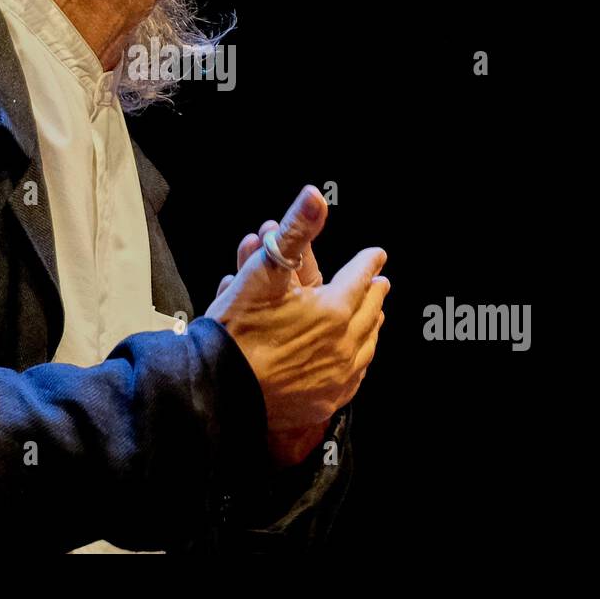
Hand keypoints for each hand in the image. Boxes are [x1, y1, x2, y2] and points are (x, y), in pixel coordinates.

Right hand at [205, 186, 388, 464]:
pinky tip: (356, 358)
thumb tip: (315, 196)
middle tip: (379, 282)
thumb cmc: (237, 328)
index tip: (376, 255)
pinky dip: (358, 360)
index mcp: (333, 309)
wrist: (220, 388)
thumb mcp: (263, 271)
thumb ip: (295, 231)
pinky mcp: (325, 402)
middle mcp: (343, 344)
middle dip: (374, 293)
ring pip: (366, 346)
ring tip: (374, 316)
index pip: (359, 278)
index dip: (368, 262)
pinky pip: (353, 377)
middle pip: (369, 312)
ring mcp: (337, 376)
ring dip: (370, 326)